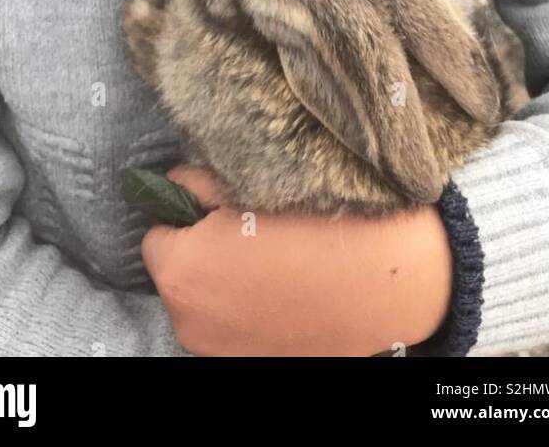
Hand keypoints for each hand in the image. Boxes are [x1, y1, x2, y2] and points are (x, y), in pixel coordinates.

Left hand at [141, 165, 453, 355]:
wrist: (392, 281)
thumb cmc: (320, 225)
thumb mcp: (247, 182)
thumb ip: (196, 185)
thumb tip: (174, 188)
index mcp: (180, 272)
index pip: (156, 230)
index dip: (188, 213)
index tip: (222, 205)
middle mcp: (189, 323)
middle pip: (178, 270)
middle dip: (203, 248)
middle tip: (252, 226)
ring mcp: (221, 353)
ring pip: (205, 300)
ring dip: (225, 279)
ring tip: (277, 256)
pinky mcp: (254, 365)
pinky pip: (233, 325)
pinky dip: (249, 307)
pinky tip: (288, 287)